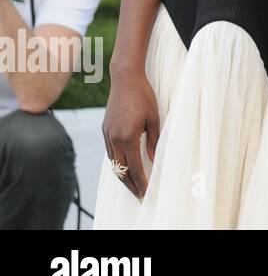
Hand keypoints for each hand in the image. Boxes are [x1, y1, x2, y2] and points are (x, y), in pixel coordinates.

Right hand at [101, 67, 159, 199]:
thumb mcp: (154, 118)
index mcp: (128, 137)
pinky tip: (124, 167)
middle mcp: (114, 139)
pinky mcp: (105, 130)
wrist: (125, 79)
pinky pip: (110, 153)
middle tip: (140, 196)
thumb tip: (154, 160)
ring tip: (133, 186)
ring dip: (123, 176)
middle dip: (131, 185)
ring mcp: (107, 134)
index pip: (135, 167)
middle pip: (121, 170)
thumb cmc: (144, 96)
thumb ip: (154, 141)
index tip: (147, 193)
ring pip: (113, 163)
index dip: (141, 182)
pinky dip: (117, 164)